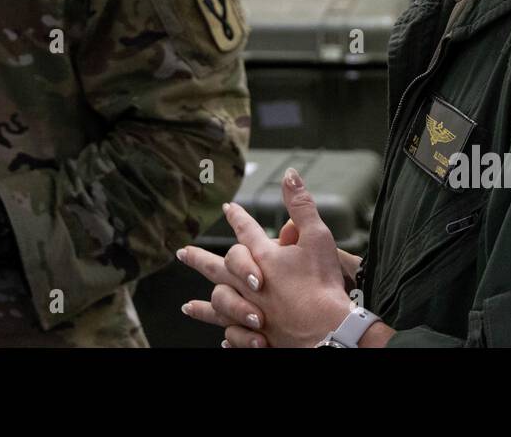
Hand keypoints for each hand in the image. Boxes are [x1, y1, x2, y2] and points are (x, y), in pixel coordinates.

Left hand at [181, 167, 351, 347]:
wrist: (327, 331)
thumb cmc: (323, 283)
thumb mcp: (318, 237)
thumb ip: (301, 205)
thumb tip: (289, 174)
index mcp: (263, 257)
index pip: (245, 231)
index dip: (238, 217)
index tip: (227, 207)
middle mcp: (248, 285)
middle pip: (218, 268)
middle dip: (199, 259)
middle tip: (182, 254)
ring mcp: (249, 312)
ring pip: (219, 305)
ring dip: (202, 306)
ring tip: (187, 306)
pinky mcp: (255, 337)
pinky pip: (234, 335)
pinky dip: (228, 334)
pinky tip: (222, 336)